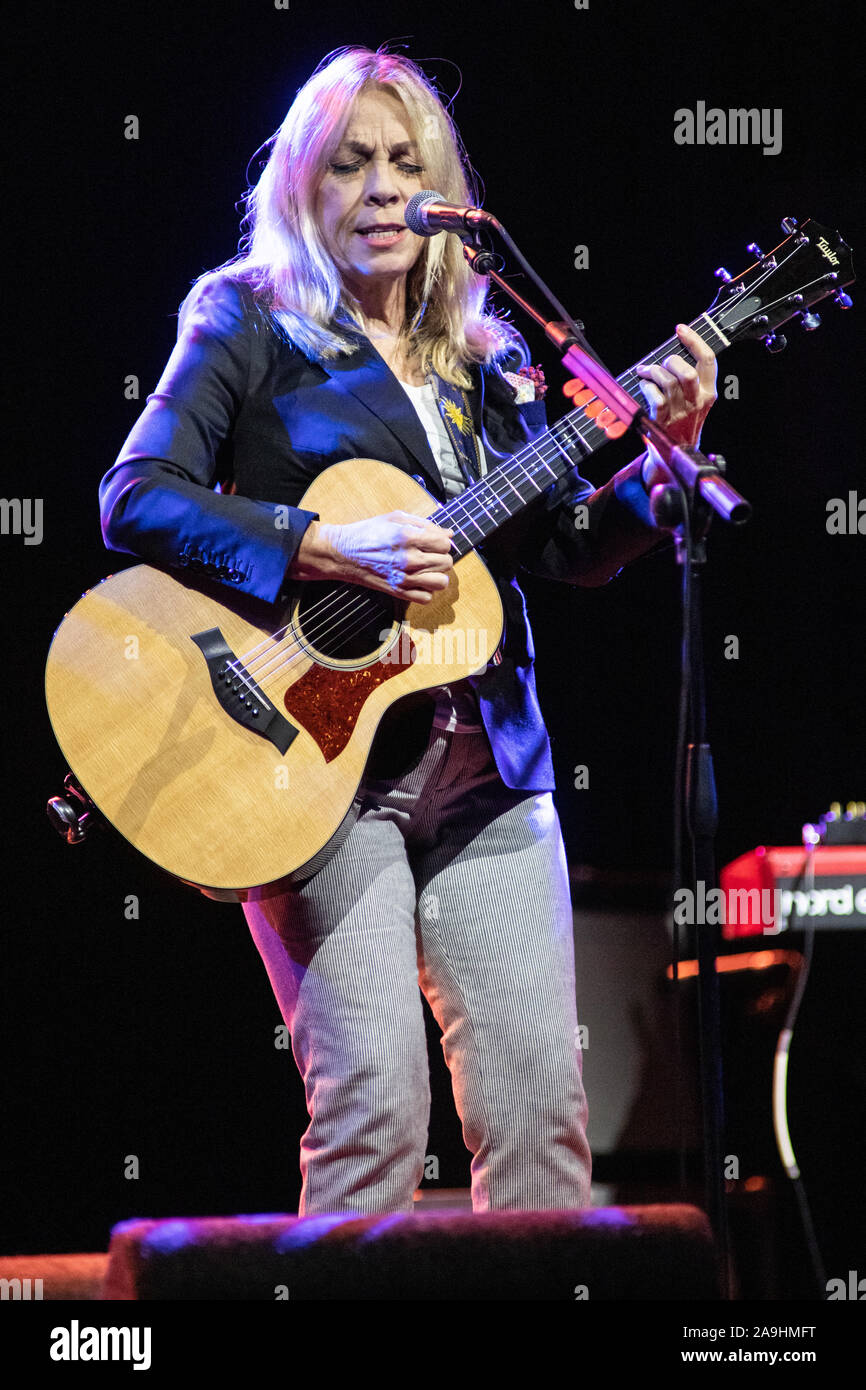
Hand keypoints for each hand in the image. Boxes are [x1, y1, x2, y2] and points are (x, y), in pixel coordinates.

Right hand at [290, 511, 454, 602]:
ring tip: (427, 569)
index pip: (445, 544)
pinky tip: (418, 581)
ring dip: (438, 575)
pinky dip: (426, 591)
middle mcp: (409, 559)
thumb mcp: (395, 518)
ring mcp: (404, 577)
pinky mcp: (398, 592)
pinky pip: (427, 598)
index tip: (433, 542)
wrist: (343, 553)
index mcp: (408, 537)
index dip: (441, 542)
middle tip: (429, 554)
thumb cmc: (368, 532)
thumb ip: (425, 524)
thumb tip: (448, 534)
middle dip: (441, 557)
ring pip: (441, 582)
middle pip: (447, 563)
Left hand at [635, 322, 716, 472]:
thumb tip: (672, 355)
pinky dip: (646, 387)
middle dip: (671, 362)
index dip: (694, 341)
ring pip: (668, 382)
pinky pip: (655, 397)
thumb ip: (690, 379)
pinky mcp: (663, 422)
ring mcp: (680, 413)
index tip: (681, 329)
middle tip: (662, 364)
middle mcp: (697, 403)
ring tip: (646, 372)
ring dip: (653, 372)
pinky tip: (643, 386)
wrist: (676, 456)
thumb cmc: (682, 423)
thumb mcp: (695, 401)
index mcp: (709, 393)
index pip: (708, 361)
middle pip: (688, 372)